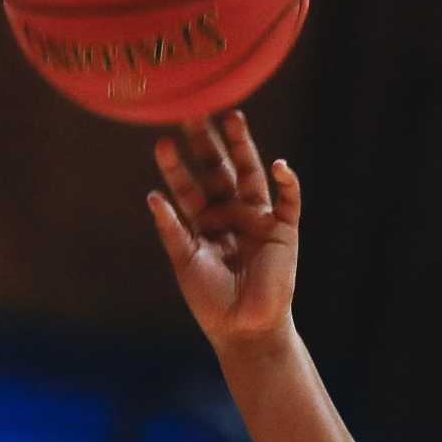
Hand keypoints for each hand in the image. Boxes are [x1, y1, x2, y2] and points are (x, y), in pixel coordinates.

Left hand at [147, 110, 300, 349]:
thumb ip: (172, 230)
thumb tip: (152, 196)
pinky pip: (289, 201)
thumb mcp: (186, 262)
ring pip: (251, 174)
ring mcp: (258, 217)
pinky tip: (278, 166)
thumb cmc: (210, 300)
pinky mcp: (284, 229)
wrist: (243, 329)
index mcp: (204, 221)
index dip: (177, 166)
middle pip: (218, 170)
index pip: (188, 186)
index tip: (163, 142)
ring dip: (244, 147)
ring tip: (233, 118)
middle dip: (207, 143)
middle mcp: (230, 212)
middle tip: (194, 112)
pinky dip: (287, 183)